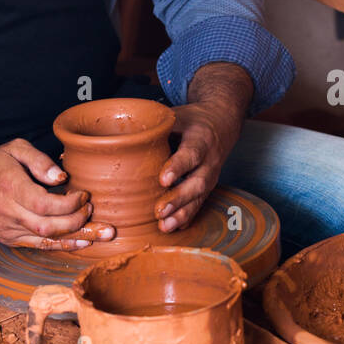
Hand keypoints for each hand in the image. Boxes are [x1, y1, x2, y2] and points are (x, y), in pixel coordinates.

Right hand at [0, 137, 112, 250]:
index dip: (70, 203)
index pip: (45, 204)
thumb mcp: (14, 149)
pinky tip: (81, 242)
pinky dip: (61, 246)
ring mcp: (9, 229)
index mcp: (11, 187)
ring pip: (46, 240)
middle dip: (78, 222)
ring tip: (100, 234)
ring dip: (76, 237)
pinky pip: (38, 246)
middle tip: (93, 211)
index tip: (84, 195)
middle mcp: (9, 212)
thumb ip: (39, 160)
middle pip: (49, 226)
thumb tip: (62, 178)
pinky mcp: (10, 239)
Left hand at [154, 62, 251, 232]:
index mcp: (201, 138)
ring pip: (199, 197)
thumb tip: (122, 137)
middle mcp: (210, 160)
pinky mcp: (208, 187)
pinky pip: (199, 204)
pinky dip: (187, 217)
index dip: (178, 167)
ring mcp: (211, 176)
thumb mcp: (177, 115)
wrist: (221, 124)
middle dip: (178, 198)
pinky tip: (174, 228)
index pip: (191, 153)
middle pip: (197, 182)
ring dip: (182, 213)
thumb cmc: (191, 120)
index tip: (163, 180)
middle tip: (159, 210)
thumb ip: (156, 126)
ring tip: (164, 226)